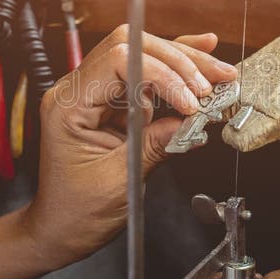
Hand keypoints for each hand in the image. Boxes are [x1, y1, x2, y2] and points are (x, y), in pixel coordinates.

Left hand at [24, 25, 236, 269]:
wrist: (60, 230)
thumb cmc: (76, 212)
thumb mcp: (119, 182)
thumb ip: (155, 145)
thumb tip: (192, 120)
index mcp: (69, 105)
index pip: (118, 61)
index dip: (162, 74)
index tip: (190, 103)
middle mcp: (79, 91)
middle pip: (133, 47)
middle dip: (179, 61)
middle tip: (213, 82)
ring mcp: (97, 93)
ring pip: (144, 55)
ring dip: (185, 63)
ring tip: (219, 73)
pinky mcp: (114, 101)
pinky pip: (147, 74)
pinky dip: (176, 68)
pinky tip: (201, 51)